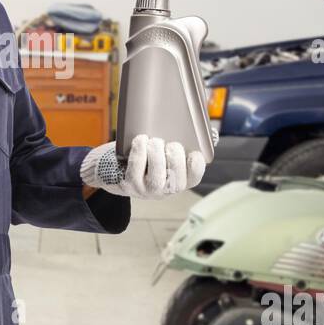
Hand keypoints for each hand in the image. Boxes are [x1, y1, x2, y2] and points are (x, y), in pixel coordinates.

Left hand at [80, 135, 206, 198]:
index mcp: (178, 179)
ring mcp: (146, 190)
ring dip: (157, 155)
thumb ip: (187, 142)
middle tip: (169, 143)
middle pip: (177, 180)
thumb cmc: (145, 154)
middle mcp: (164, 189)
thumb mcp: (165, 150)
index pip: (194, 178)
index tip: (193, 152)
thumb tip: (212, 134)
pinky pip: (135, 172)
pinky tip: (140, 140)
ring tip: (153, 140)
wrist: (111, 165)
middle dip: (175, 158)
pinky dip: (139, 154)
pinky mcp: (128, 185)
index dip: (196, 167)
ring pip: (157, 178)